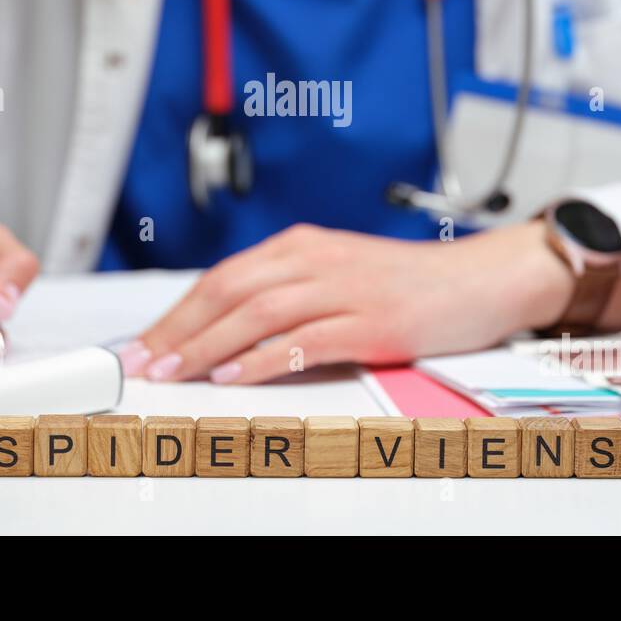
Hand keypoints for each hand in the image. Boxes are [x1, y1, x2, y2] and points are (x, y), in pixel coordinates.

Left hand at [123, 221, 588, 384]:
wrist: (478, 279)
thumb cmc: (408, 282)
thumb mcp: (338, 274)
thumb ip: (288, 292)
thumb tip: (226, 328)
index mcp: (303, 245)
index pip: (223, 276)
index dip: (177, 311)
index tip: (145, 341)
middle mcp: (316, 259)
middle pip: (229, 290)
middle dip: (178, 328)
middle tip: (142, 361)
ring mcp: (344, 289)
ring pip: (257, 312)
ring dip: (208, 344)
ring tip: (174, 371)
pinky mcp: (370, 322)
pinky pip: (304, 340)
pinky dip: (264, 358)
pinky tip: (235, 374)